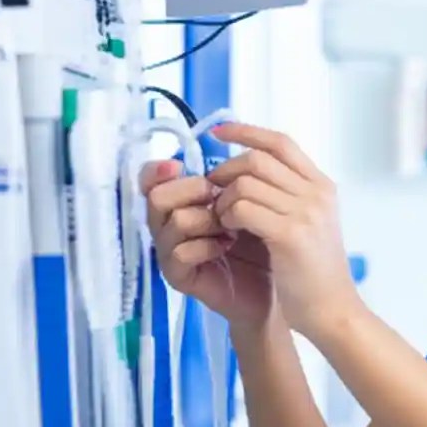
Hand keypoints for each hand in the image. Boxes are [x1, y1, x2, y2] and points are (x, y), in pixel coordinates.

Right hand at [140, 160, 277, 329]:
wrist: (276, 286)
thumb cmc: (263, 239)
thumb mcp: (250, 201)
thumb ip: (230, 177)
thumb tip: (221, 141)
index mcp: (180, 202)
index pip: (150, 180)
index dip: (157, 170)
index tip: (177, 165)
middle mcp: (168, 225)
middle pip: (156, 196)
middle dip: (191, 191)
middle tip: (219, 200)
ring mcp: (170, 252)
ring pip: (174, 221)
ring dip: (207, 220)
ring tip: (233, 230)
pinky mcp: (178, 277)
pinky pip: (180, 252)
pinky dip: (207, 246)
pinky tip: (227, 248)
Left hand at [207, 123, 363, 337]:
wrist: (333, 311)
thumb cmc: (315, 273)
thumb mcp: (312, 223)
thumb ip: (289, 196)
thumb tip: (248, 173)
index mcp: (322, 187)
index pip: (280, 143)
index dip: (247, 132)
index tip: (219, 132)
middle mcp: (317, 193)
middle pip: (258, 158)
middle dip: (227, 171)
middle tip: (214, 192)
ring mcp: (306, 212)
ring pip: (246, 182)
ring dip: (225, 198)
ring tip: (224, 219)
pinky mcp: (290, 234)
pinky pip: (242, 208)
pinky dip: (228, 215)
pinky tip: (229, 231)